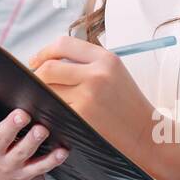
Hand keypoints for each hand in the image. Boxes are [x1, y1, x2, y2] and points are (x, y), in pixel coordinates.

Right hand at [0, 86, 65, 179]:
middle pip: (0, 138)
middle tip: (22, 114)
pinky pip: (40, 167)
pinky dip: (52, 160)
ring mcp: (9, 164)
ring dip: (32, 141)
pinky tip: (63, 150)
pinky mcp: (25, 173)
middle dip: (11, 126)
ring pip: (22, 153)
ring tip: (42, 129)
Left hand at [29, 35, 179, 179]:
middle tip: (32, 85)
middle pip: (49, 68)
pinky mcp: (83, 116)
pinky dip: (48, 111)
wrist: (147, 135)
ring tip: (41, 99)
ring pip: (48, 90)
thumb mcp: (114, 73)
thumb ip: (86, 63)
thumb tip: (46, 60)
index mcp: (106, 58)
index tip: (35, 62)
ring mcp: (89, 95)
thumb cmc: (127, 104)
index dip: (44, 52)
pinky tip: (50, 114)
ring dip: (40, 95)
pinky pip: (54, 109)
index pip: (63, 44)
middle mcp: (97, 74)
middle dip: (35, 76)